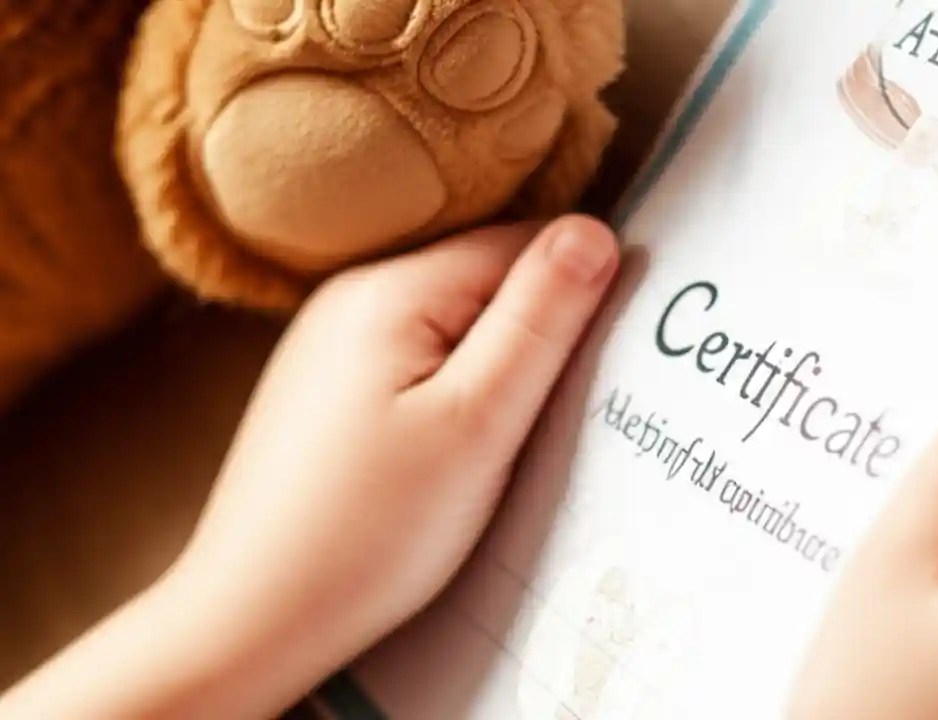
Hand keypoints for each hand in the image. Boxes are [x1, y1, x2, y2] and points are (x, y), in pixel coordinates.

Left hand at [1, 216, 619, 718]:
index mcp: (391, 290)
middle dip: (531, 337)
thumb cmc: (371, 528)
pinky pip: (413, 363)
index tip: (596, 365)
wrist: (253, 618)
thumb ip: (539, 320)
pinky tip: (445, 453)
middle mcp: (351, 298)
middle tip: (543, 419)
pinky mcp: (323, 390)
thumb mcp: (478, 422)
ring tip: (494, 445)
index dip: (573, 296)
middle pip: (484, 282)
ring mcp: (329, 344)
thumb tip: (594, 231)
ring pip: (452, 326)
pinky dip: (448, 395)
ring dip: (492, 370)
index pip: (521, 246)